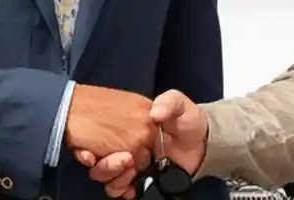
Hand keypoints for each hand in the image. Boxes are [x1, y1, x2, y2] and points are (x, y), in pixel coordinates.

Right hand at [77, 89, 208, 197]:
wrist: (205, 142)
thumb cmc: (188, 119)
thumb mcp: (179, 103)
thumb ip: (169, 102)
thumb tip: (155, 114)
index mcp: (128, 130)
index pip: (99, 139)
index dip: (89, 147)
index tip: (88, 153)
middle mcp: (125, 148)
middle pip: (100, 164)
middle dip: (105, 166)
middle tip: (124, 160)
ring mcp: (133, 167)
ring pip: (109, 179)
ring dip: (113, 178)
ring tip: (130, 171)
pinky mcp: (143, 182)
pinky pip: (123, 190)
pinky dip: (122, 191)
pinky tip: (129, 189)